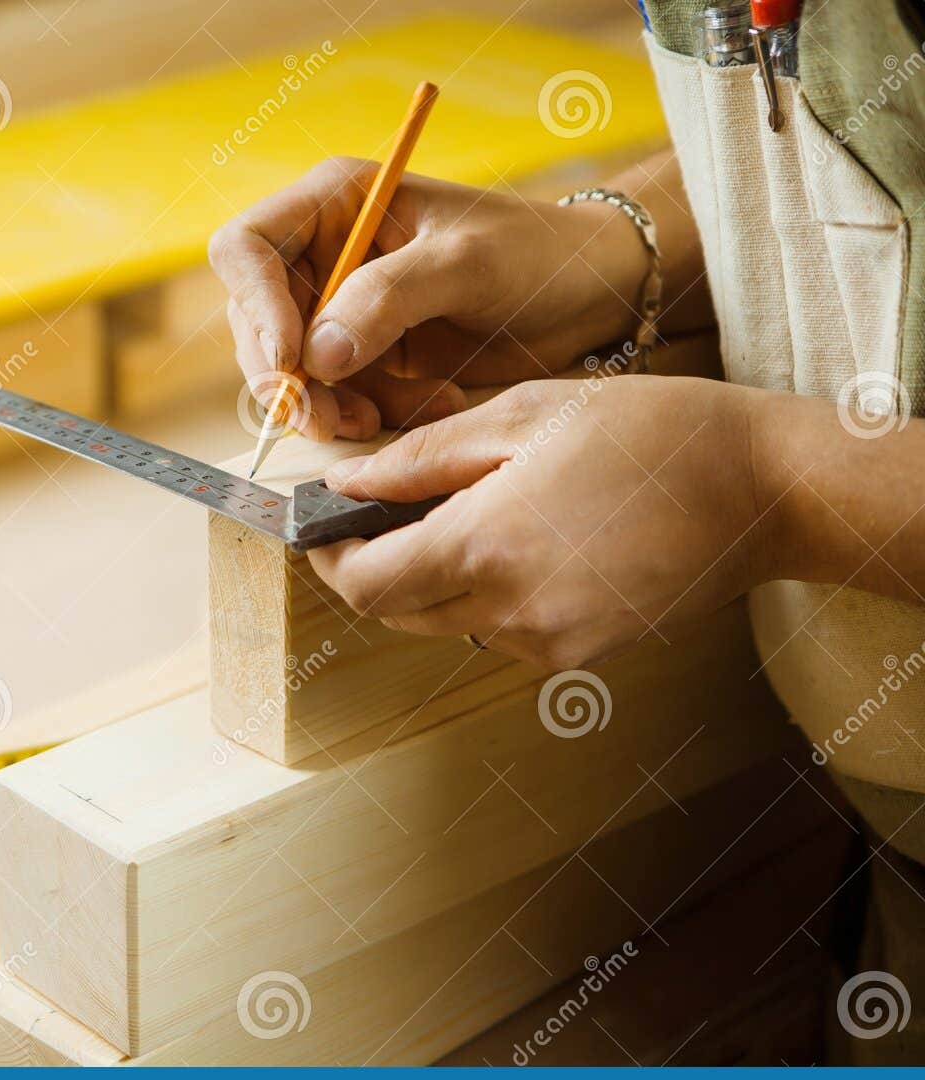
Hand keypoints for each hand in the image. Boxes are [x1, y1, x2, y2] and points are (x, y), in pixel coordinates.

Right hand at [208, 157, 650, 440]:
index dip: (255, 307)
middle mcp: (323, 255)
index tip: (292, 362)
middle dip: (293, 381)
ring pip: (293, 375)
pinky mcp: (365, 358)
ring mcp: (340, 311)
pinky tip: (429, 406)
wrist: (589, 295)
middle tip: (336, 420)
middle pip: (257, 326)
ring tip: (398, 415)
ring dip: (336, 407)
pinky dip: (373, 416)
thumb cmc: (535, 253)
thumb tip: (314, 357)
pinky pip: (337, 399)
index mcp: (334, 204)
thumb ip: (387, 299)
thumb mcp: (465, 264)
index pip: (245, 249)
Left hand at [307, 376, 775, 669]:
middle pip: (400, 612)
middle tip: (386, 512)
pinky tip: (534, 539)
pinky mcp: (584, 655)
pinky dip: (493, 593)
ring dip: (438, 578)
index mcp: (486, 545)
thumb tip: (346, 480)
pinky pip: (505, 630)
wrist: (766, 488)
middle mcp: (512, 610)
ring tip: (477, 511)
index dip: (330, 559)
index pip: (365, 584)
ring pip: (451, 623)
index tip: (324, 527)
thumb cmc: (652, 431)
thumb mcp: (524, 415)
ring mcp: (551, 641)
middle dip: (379, 566)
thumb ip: (422, 458)